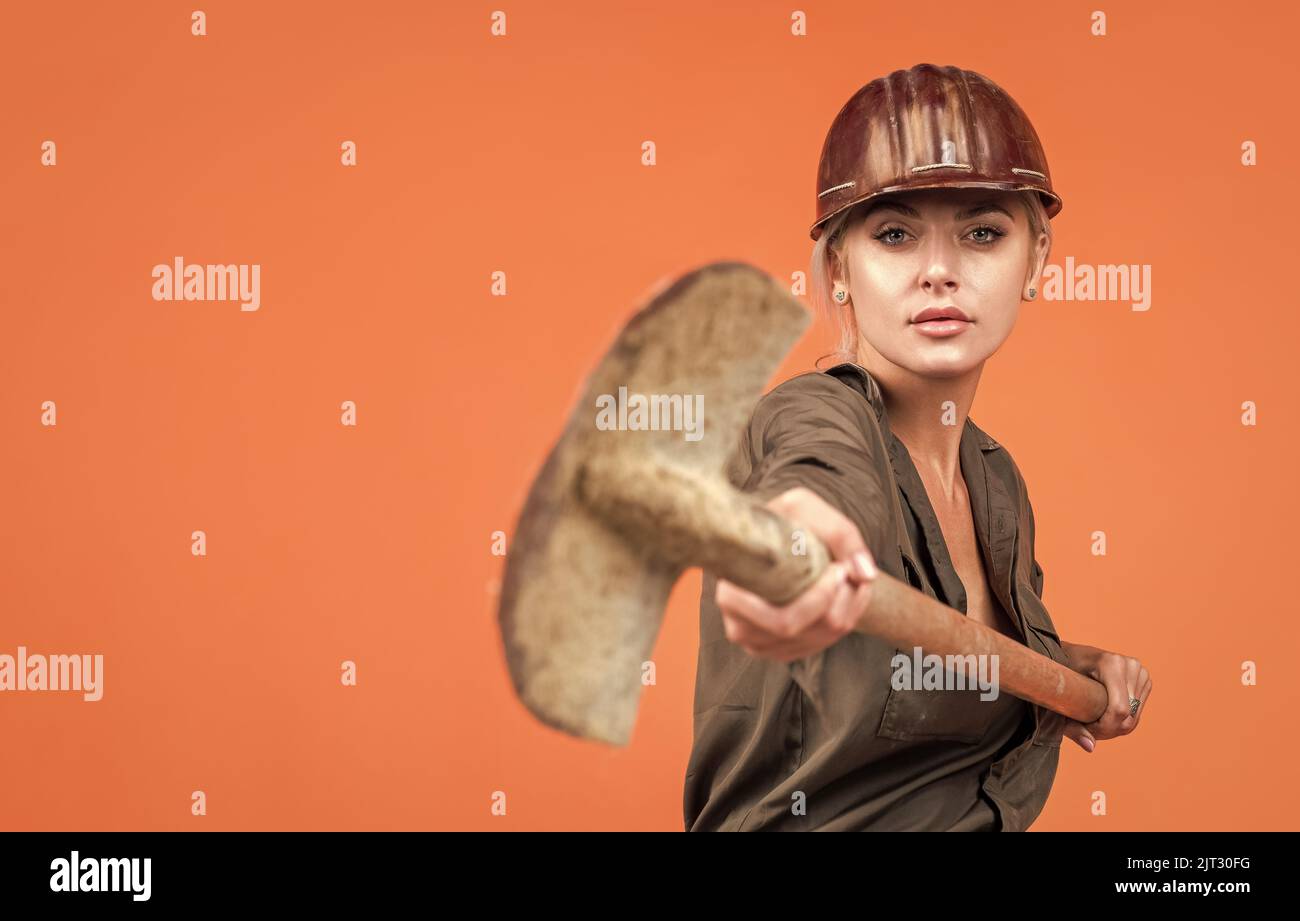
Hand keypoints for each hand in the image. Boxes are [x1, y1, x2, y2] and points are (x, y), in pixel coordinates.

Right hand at [714, 487, 877, 663]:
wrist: (773, 541)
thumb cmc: (780, 522)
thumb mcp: (803, 508)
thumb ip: (839, 534)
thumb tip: (864, 574)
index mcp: (732, 595)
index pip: (783, 620)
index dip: (820, 598)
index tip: (838, 567)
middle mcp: (739, 626)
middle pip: (807, 632)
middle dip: (839, 602)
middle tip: (848, 570)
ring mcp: (757, 643)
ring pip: (819, 639)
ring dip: (848, 608)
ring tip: (849, 576)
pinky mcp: (776, 649)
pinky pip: (820, 644)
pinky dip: (844, 618)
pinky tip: (843, 593)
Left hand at [1061, 643, 1151, 751]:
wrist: (1070, 654)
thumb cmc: (1060, 673)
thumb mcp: (1060, 697)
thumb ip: (1072, 726)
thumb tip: (1090, 747)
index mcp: (1112, 663)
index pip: (1119, 710)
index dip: (1103, 728)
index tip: (1084, 729)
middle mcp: (1131, 665)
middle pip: (1128, 716)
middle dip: (1107, 730)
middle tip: (1085, 729)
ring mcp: (1140, 671)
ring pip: (1134, 718)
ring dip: (1114, 728)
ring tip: (1092, 721)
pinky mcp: (1144, 680)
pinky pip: (1137, 713)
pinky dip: (1122, 721)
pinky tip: (1104, 715)